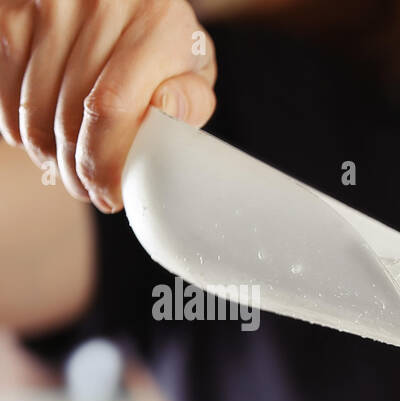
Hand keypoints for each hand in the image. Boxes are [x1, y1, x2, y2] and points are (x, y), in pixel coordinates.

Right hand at [0, 0, 215, 211]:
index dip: (103, 163)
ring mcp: (50, 2)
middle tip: (86, 190)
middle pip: (68, 114)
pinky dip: (16, 122)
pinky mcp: (13, 7)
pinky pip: (5, 85)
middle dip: (75, 168)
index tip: (108, 195)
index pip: (111, 109)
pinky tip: (37, 137)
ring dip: (45, 152)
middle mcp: (100, 5)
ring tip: (64, 167)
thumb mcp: (193, 64)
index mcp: (156, 24)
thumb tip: (166, 111)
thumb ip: (191, 97)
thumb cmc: (162, 36)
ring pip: (33, 106)